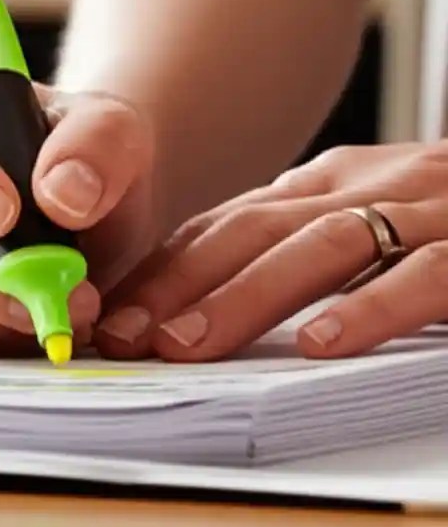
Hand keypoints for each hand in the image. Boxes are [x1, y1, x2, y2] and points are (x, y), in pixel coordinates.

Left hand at [96, 142, 447, 360]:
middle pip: (256, 231)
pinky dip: (369, 309)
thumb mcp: (366, 216)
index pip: (227, 222)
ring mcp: (430, 212)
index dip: (163, 267)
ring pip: (322, 248)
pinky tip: (320, 344)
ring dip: (246, 299)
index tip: (111, 311)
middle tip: (126, 334)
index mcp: (331, 182)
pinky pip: (424, 275)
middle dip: (181, 285)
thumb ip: (295, 240)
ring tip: (191, 344)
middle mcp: (371, 186)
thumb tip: (200, 292)